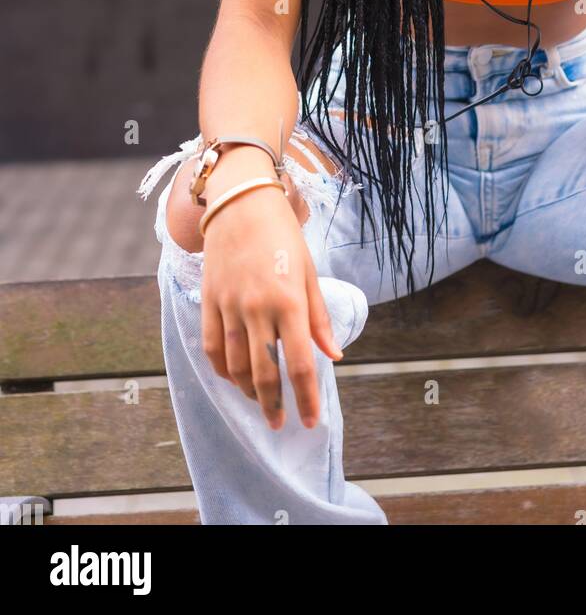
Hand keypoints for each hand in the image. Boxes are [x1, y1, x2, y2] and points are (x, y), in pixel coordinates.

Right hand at [199, 178, 343, 430]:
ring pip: (236, 366)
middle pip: (264, 372)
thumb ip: (319, 318)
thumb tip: (334, 355)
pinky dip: (222, 370)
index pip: (301, 363)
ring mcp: (229, 306)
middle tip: (281, 423)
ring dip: (248, 391)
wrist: (241, 204)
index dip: (306, 397)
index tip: (310, 420)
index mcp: (289, 301)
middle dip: (274, 405)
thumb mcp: (309, 273)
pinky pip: (212, 347)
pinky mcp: (209, 301)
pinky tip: (233, 378)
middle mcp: (258, 308)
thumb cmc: (282, 236)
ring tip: (260, 401)